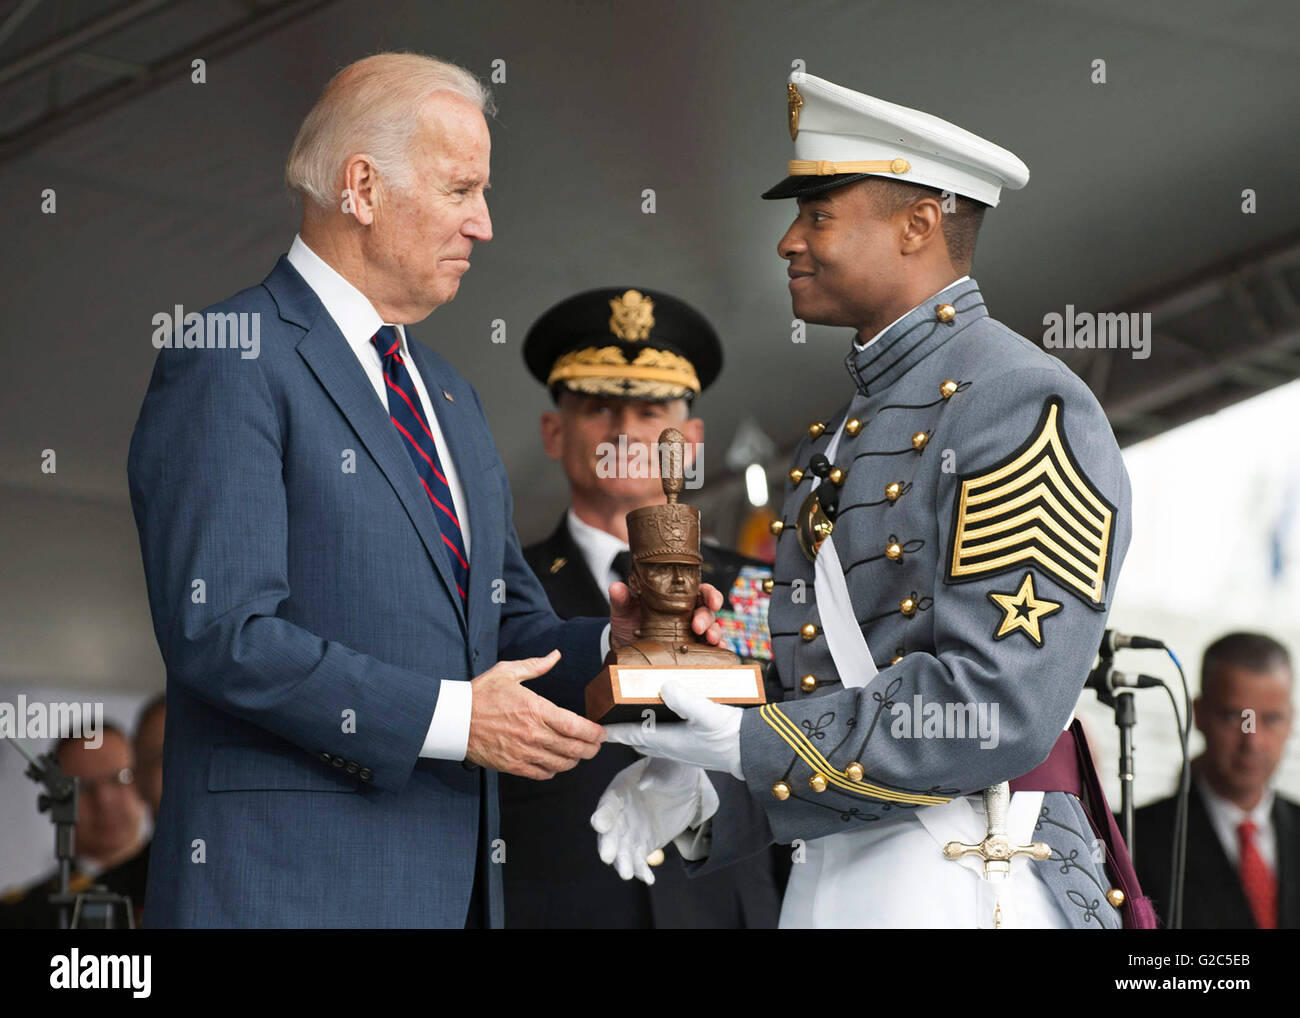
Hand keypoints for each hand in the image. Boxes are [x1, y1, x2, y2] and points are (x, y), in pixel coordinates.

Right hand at [466, 649, 605, 778]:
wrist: (453, 719)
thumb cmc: (480, 694)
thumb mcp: (508, 672)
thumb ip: (536, 665)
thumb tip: (555, 655)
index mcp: (536, 709)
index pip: (576, 727)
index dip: (594, 733)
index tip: (601, 733)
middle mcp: (533, 733)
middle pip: (574, 749)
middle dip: (591, 749)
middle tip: (596, 746)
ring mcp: (523, 752)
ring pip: (561, 764)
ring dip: (575, 761)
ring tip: (579, 754)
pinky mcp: (512, 766)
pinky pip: (542, 774)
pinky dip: (554, 770)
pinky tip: (556, 763)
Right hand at [590, 756, 717, 883]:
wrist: (688, 786)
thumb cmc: (674, 769)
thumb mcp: (669, 766)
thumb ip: (656, 774)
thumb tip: (644, 783)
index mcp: (622, 789)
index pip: (609, 803)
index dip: (603, 814)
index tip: (599, 825)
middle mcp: (621, 812)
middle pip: (611, 831)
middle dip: (608, 844)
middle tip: (608, 857)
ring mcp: (632, 830)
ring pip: (623, 849)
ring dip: (623, 862)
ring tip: (627, 874)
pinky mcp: (644, 843)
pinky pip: (639, 859)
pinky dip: (642, 869)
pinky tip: (648, 878)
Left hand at [604, 679, 744, 779]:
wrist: (753, 751)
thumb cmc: (730, 735)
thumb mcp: (707, 712)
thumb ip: (684, 699)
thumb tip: (664, 686)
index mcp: (669, 740)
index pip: (633, 734)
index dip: (615, 730)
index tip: (599, 728)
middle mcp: (673, 748)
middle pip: (640, 741)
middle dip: (626, 733)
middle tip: (614, 722)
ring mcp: (685, 751)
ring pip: (654, 743)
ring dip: (642, 733)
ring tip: (636, 719)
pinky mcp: (697, 749)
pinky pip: (669, 742)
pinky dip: (660, 732)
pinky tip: (670, 721)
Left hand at [608, 580, 724, 649]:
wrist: (624, 649)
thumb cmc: (628, 623)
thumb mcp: (623, 610)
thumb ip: (622, 598)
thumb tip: (616, 587)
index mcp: (677, 599)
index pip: (699, 591)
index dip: (710, 594)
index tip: (712, 600)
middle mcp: (688, 614)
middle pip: (708, 611)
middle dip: (707, 617)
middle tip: (698, 626)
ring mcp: (691, 633)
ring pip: (712, 629)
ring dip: (715, 633)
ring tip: (710, 639)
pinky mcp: (691, 650)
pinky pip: (709, 649)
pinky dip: (717, 650)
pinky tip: (716, 651)